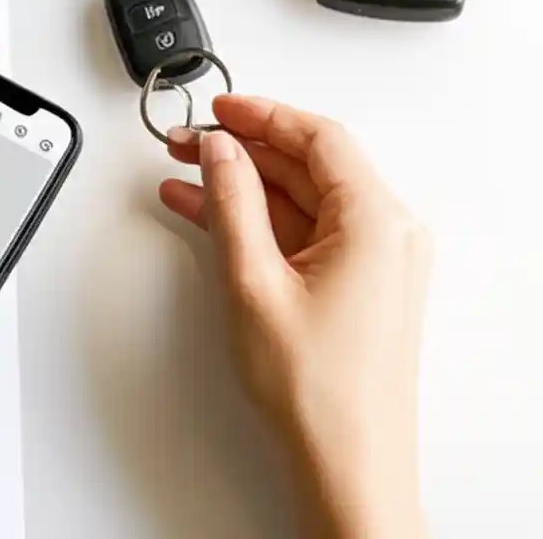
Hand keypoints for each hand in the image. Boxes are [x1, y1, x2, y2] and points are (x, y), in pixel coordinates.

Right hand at [159, 95, 430, 538]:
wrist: (346, 463)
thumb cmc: (319, 389)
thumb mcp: (254, 281)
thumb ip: (232, 203)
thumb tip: (218, 149)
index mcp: (377, 221)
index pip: (318, 137)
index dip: (261, 114)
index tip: (216, 108)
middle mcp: (386, 234)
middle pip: (308, 165)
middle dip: (243, 149)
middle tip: (185, 141)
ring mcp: (372, 262)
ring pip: (300, 199)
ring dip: (242, 186)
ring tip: (184, 174)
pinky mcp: (354, 286)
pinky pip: (302, 234)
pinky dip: (256, 222)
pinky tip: (208, 213)